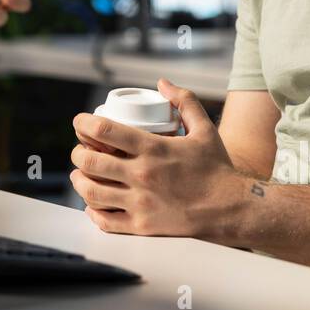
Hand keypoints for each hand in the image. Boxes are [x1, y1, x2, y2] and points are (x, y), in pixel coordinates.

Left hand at [69, 78, 241, 238]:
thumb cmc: (217, 169)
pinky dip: (92, 211)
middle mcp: (142, 175)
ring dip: (80, 180)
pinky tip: (93, 203)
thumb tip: (162, 83)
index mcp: (153, 149)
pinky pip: (105, 220)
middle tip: (80, 150)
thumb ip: (184, 101)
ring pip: (92, 191)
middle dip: (78, 152)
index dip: (84, 123)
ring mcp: (140, 203)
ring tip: (81, 174)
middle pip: (91, 161)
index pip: (105, 130)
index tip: (79, 122)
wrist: (231, 209)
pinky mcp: (142, 226)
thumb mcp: (204, 129)